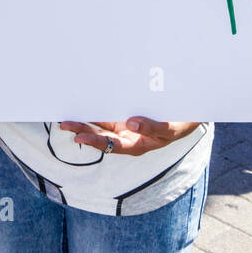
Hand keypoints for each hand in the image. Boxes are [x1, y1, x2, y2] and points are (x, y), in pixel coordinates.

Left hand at [59, 117, 198, 156]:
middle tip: (65, 125)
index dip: (96, 142)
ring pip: (101, 126)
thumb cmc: (179, 124)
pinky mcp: (124, 117)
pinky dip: (95, 112)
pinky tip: (83, 106)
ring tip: (66, 119)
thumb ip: (153, 127)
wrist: (186, 115)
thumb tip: (132, 123)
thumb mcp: (171, 128)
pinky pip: (107, 116)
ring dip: (85, 122)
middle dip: (83, 131)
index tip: (81, 137)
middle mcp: (128, 138)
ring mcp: (125, 128)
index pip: (113, 146)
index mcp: (138, 145)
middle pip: (102, 137)